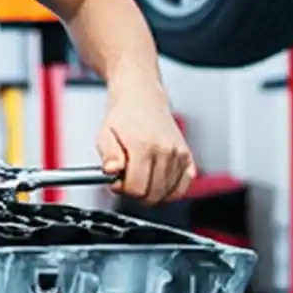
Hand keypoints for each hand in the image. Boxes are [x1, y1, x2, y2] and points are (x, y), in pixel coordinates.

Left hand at [95, 87, 195, 204]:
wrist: (142, 98)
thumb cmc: (123, 116)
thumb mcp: (105, 134)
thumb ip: (108, 156)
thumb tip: (111, 171)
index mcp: (143, 146)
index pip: (136, 188)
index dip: (122, 189)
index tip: (117, 180)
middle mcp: (165, 151)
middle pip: (153, 194)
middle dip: (136, 192)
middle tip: (127, 178)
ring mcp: (179, 155)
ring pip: (167, 194)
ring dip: (151, 191)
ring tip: (140, 174)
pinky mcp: (188, 157)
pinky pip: (182, 188)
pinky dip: (169, 191)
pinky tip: (157, 181)